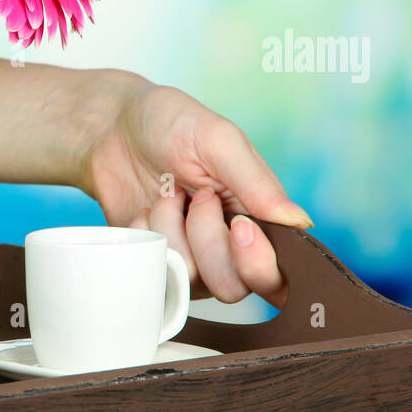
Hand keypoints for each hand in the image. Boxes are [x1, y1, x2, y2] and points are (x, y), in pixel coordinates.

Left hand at [80, 80, 311, 308]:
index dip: (257, 260)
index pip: (278, 273)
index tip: (237, 224)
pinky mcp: (155, 260)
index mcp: (258, 216)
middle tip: (197, 196)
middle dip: (208, 241)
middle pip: (234, 287)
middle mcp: (228, 246)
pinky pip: (154, 271)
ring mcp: (189, 258)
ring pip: (191, 280)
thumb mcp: (218, 139)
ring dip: (171, 230)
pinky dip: (146, 237)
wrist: (111, 128)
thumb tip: (299, 223)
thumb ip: (258, 183)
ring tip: (166, 193)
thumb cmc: (170, 124)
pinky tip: (143, 210)